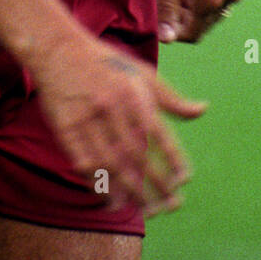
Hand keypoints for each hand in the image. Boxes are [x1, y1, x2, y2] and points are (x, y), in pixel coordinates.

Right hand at [32, 32, 206, 213]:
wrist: (58, 50)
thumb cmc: (106, 63)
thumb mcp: (142, 73)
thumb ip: (171, 98)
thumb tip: (203, 110)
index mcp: (133, 93)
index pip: (158, 133)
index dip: (173, 158)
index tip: (184, 179)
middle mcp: (111, 108)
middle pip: (136, 155)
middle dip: (155, 183)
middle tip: (170, 204)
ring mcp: (86, 119)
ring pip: (111, 164)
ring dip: (129, 191)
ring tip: (145, 209)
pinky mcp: (64, 129)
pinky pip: (83, 163)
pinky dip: (98, 184)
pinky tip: (111, 198)